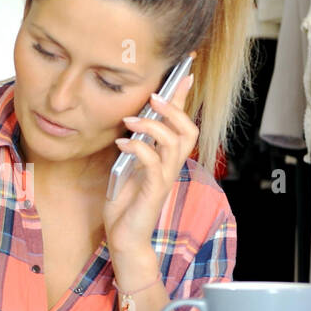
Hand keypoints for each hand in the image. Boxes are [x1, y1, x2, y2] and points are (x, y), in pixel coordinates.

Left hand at [103, 73, 197, 252]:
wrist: (125, 238)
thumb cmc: (126, 203)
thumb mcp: (128, 166)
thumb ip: (135, 144)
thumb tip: (131, 118)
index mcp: (167, 158)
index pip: (182, 122)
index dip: (184, 97)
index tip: (184, 71)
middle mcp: (172, 166)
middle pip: (188, 130)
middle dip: (174, 109)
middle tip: (154, 96)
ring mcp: (165, 179)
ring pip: (173, 143)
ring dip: (153, 126)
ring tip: (131, 120)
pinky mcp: (154, 191)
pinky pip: (153, 163)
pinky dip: (138, 148)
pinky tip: (122, 144)